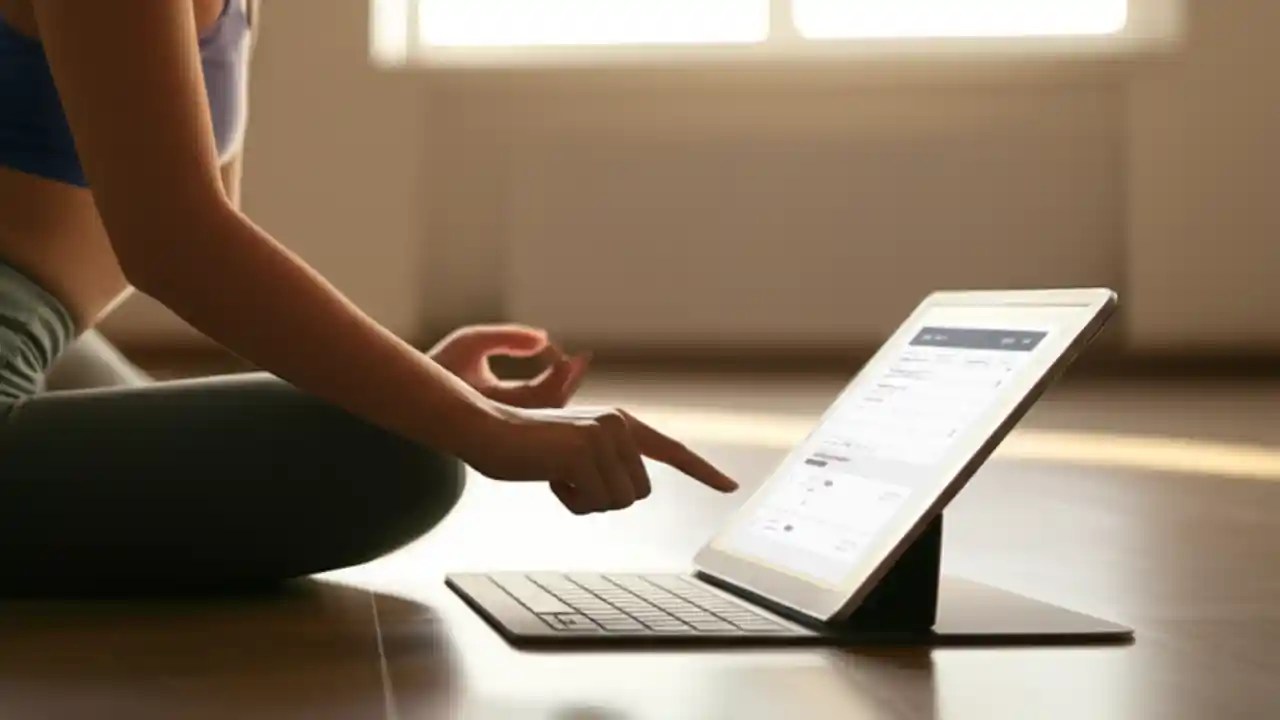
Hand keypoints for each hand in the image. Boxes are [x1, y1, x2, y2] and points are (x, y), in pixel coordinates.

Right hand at [430, 324, 589, 408]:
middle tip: (582, 358)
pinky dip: (552, 392)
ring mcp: (505, 425)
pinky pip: (539, 412)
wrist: (416, 400)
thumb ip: (506, 338)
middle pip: (552, 408)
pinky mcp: (506, 423)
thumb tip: (545, 339)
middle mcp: (503, 421)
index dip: (561, 373)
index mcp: (495, 405)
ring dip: (563, 388)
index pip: (543, 393)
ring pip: (548, 413)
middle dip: (569, 382)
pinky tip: (558, 373)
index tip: (565, 352)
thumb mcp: (468, 343)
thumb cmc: (439, 367)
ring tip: (574, 364)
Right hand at [465, 405, 738, 514]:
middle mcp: (619, 426)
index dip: (702, 471)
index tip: (730, 487)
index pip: (671, 450)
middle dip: (603, 498)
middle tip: (567, 478)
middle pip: (637, 495)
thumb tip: (629, 494)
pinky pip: (594, 502)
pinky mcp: (585, 451)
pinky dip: (571, 501)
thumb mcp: (573, 452)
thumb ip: (605, 464)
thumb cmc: (525, 448)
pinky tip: (549, 476)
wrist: (487, 430)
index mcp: (621, 424)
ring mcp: (604, 436)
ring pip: (618, 502)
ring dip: (586, 501)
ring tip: (557, 475)